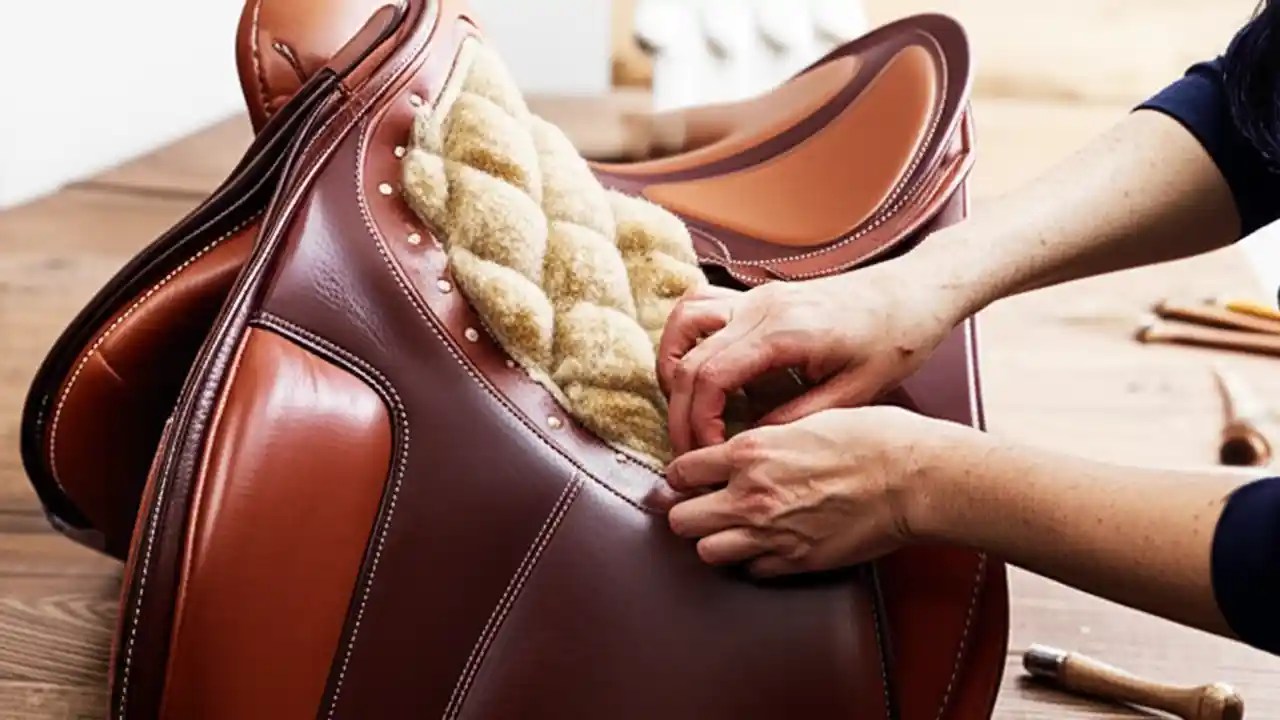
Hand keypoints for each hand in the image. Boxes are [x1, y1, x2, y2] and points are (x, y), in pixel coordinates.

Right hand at [657, 262, 962, 454]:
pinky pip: (701, 308)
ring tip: (686, 409)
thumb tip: (751, 444)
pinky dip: (687, 339)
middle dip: (680, 411)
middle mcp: (760, 307)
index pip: (711, 377)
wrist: (914, 293)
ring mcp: (755, 296)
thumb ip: (798, 419)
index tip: (709, 453)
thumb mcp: (856, 393)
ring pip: (683, 324)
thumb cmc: (896, 340)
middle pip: (689, 358)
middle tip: (688, 450)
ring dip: (673, 368)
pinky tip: (699, 371)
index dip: (699, 422)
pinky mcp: (758, 296)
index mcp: (784, 332)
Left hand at [664, 406, 959, 577]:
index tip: (692, 477)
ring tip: (734, 529)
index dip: (682, 475)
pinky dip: (754, 561)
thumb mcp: (808, 420)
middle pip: (681, 519)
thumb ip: (766, 439)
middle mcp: (751, 496)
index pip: (680, 471)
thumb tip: (744, 448)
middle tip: (705, 506)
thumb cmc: (872, 439)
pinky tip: (770, 545)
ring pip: (706, 552)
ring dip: (716, 541)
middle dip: (688, 512)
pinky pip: (751, 571)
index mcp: (751, 452)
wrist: (914, 478)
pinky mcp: (796, 561)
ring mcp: (771, 533)